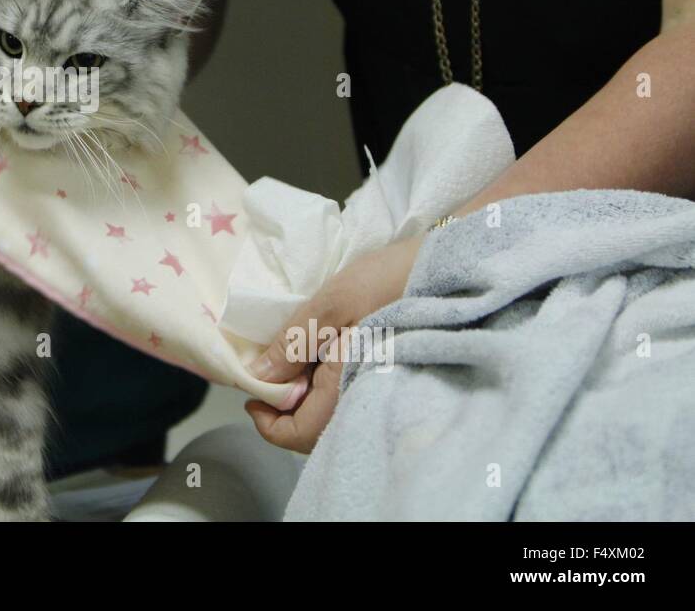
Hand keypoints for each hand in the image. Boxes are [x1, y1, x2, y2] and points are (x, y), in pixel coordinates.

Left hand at [245, 234, 423, 452]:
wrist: (451, 268)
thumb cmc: (392, 282)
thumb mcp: (332, 305)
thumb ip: (292, 343)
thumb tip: (257, 378)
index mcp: (348, 394)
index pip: (294, 435)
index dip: (265, 418)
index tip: (252, 389)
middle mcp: (365, 406)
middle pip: (310, 428)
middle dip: (284, 402)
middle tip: (274, 364)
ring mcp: (378, 395)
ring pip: (328, 413)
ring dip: (305, 390)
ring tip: (299, 353)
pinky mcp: (388, 380)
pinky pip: (347, 397)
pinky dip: (326, 381)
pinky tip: (325, 352)